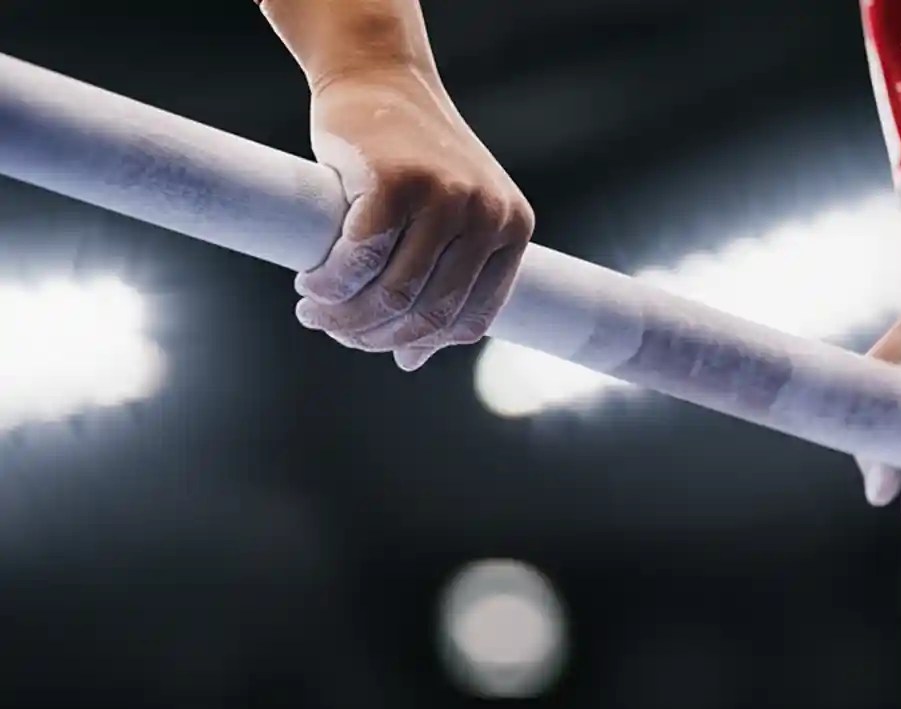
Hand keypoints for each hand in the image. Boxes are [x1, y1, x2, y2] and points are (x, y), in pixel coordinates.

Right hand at [294, 65, 534, 370]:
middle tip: (331, 331)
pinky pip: (360, 258)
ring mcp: (448, 197)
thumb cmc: (409, 157)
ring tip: (313, 313)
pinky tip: (311, 287)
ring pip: (393, 293)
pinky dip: (331, 285)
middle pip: (428, 312)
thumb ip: (440, 281)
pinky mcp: (398, 183)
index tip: (377, 345)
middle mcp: (489, 215)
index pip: (470, 320)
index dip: (419, 344)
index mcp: (512, 230)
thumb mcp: (446, 218)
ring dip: (345, 316)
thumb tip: (409, 361)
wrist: (381, 78)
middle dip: (373, 335)